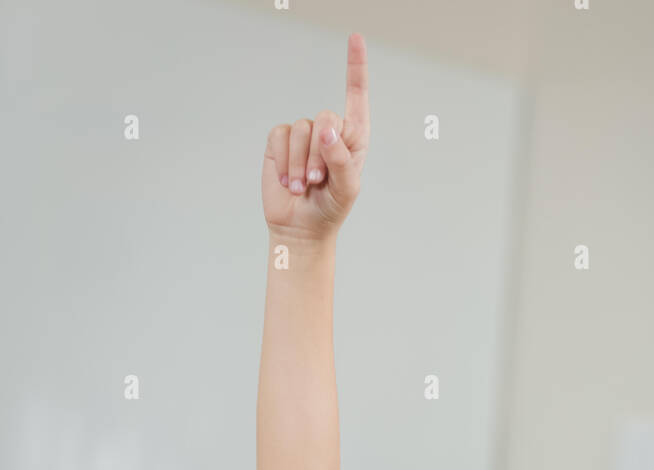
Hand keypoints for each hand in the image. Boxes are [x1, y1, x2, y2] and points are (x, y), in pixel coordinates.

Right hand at [261, 31, 369, 239]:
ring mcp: (303, 134)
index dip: (355, 67)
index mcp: (353, 137)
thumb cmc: (330, 209)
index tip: (355, 38)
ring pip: (300, 131)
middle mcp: (328, 130)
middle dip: (319, 154)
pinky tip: (287, 181)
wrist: (300, 228)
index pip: (356, 96)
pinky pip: (279, 137)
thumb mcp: (346, 190)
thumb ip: (341, 160)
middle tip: (317, 182)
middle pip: (324, 118)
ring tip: (302, 187)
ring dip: (299, 165)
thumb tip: (325, 130)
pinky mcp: (279, 142)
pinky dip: (283, 162)